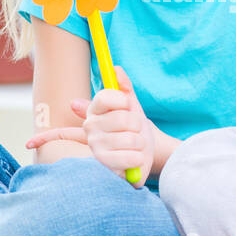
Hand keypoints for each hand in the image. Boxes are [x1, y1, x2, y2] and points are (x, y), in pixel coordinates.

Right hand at [25, 66, 153, 186]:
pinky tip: (132, 160)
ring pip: (131, 139)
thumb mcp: (132, 106)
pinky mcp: (104, 166)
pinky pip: (131, 158)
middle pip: (123, 118)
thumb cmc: (135, 129)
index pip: (104, 97)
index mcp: (95, 110)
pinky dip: (138, 159)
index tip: (128, 105)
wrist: (144, 154)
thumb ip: (124, 86)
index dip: (122, 100)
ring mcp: (95, 147)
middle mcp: (90, 127)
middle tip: (134, 131)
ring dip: (140, 143)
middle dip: (138, 125)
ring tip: (134, 147)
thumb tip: (115, 69)